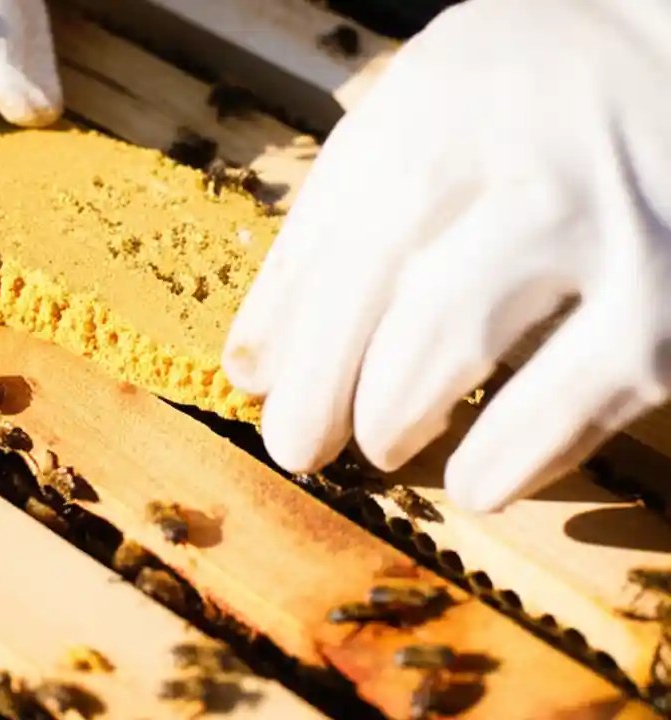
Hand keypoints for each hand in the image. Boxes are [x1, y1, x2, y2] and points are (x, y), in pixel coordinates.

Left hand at [221, 0, 670, 511]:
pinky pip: (576, 408)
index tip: (261, 399)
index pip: (341, 263)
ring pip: (463, 356)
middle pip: (396, 316)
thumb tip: (253, 371)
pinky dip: (512, 459)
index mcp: (439, 126)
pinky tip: (477, 479)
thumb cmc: (509, 104)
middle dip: (329, 401)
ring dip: (397, 422)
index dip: (295, 352)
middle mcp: (526, 179)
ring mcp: (613, 243)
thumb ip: (324, 232)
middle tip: (302, 442)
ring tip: (380, 443)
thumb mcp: (404, 123)